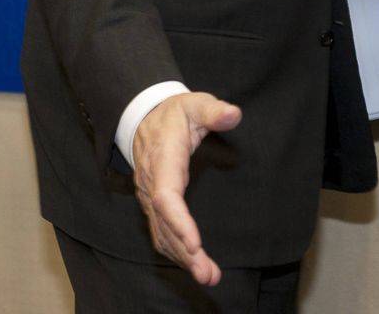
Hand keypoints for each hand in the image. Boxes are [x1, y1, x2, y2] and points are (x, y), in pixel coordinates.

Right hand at [133, 92, 241, 284]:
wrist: (145, 115)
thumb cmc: (175, 112)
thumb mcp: (195, 103)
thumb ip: (214, 110)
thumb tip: (233, 115)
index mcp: (163, 160)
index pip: (165, 197)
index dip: (179, 222)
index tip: (195, 243)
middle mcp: (151, 184)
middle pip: (164, 224)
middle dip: (185, 252)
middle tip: (208, 273)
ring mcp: (149, 196)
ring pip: (161, 234)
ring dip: (182, 258)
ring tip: (208, 276)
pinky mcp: (153, 204)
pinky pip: (161, 232)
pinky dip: (175, 251)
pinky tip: (193, 264)